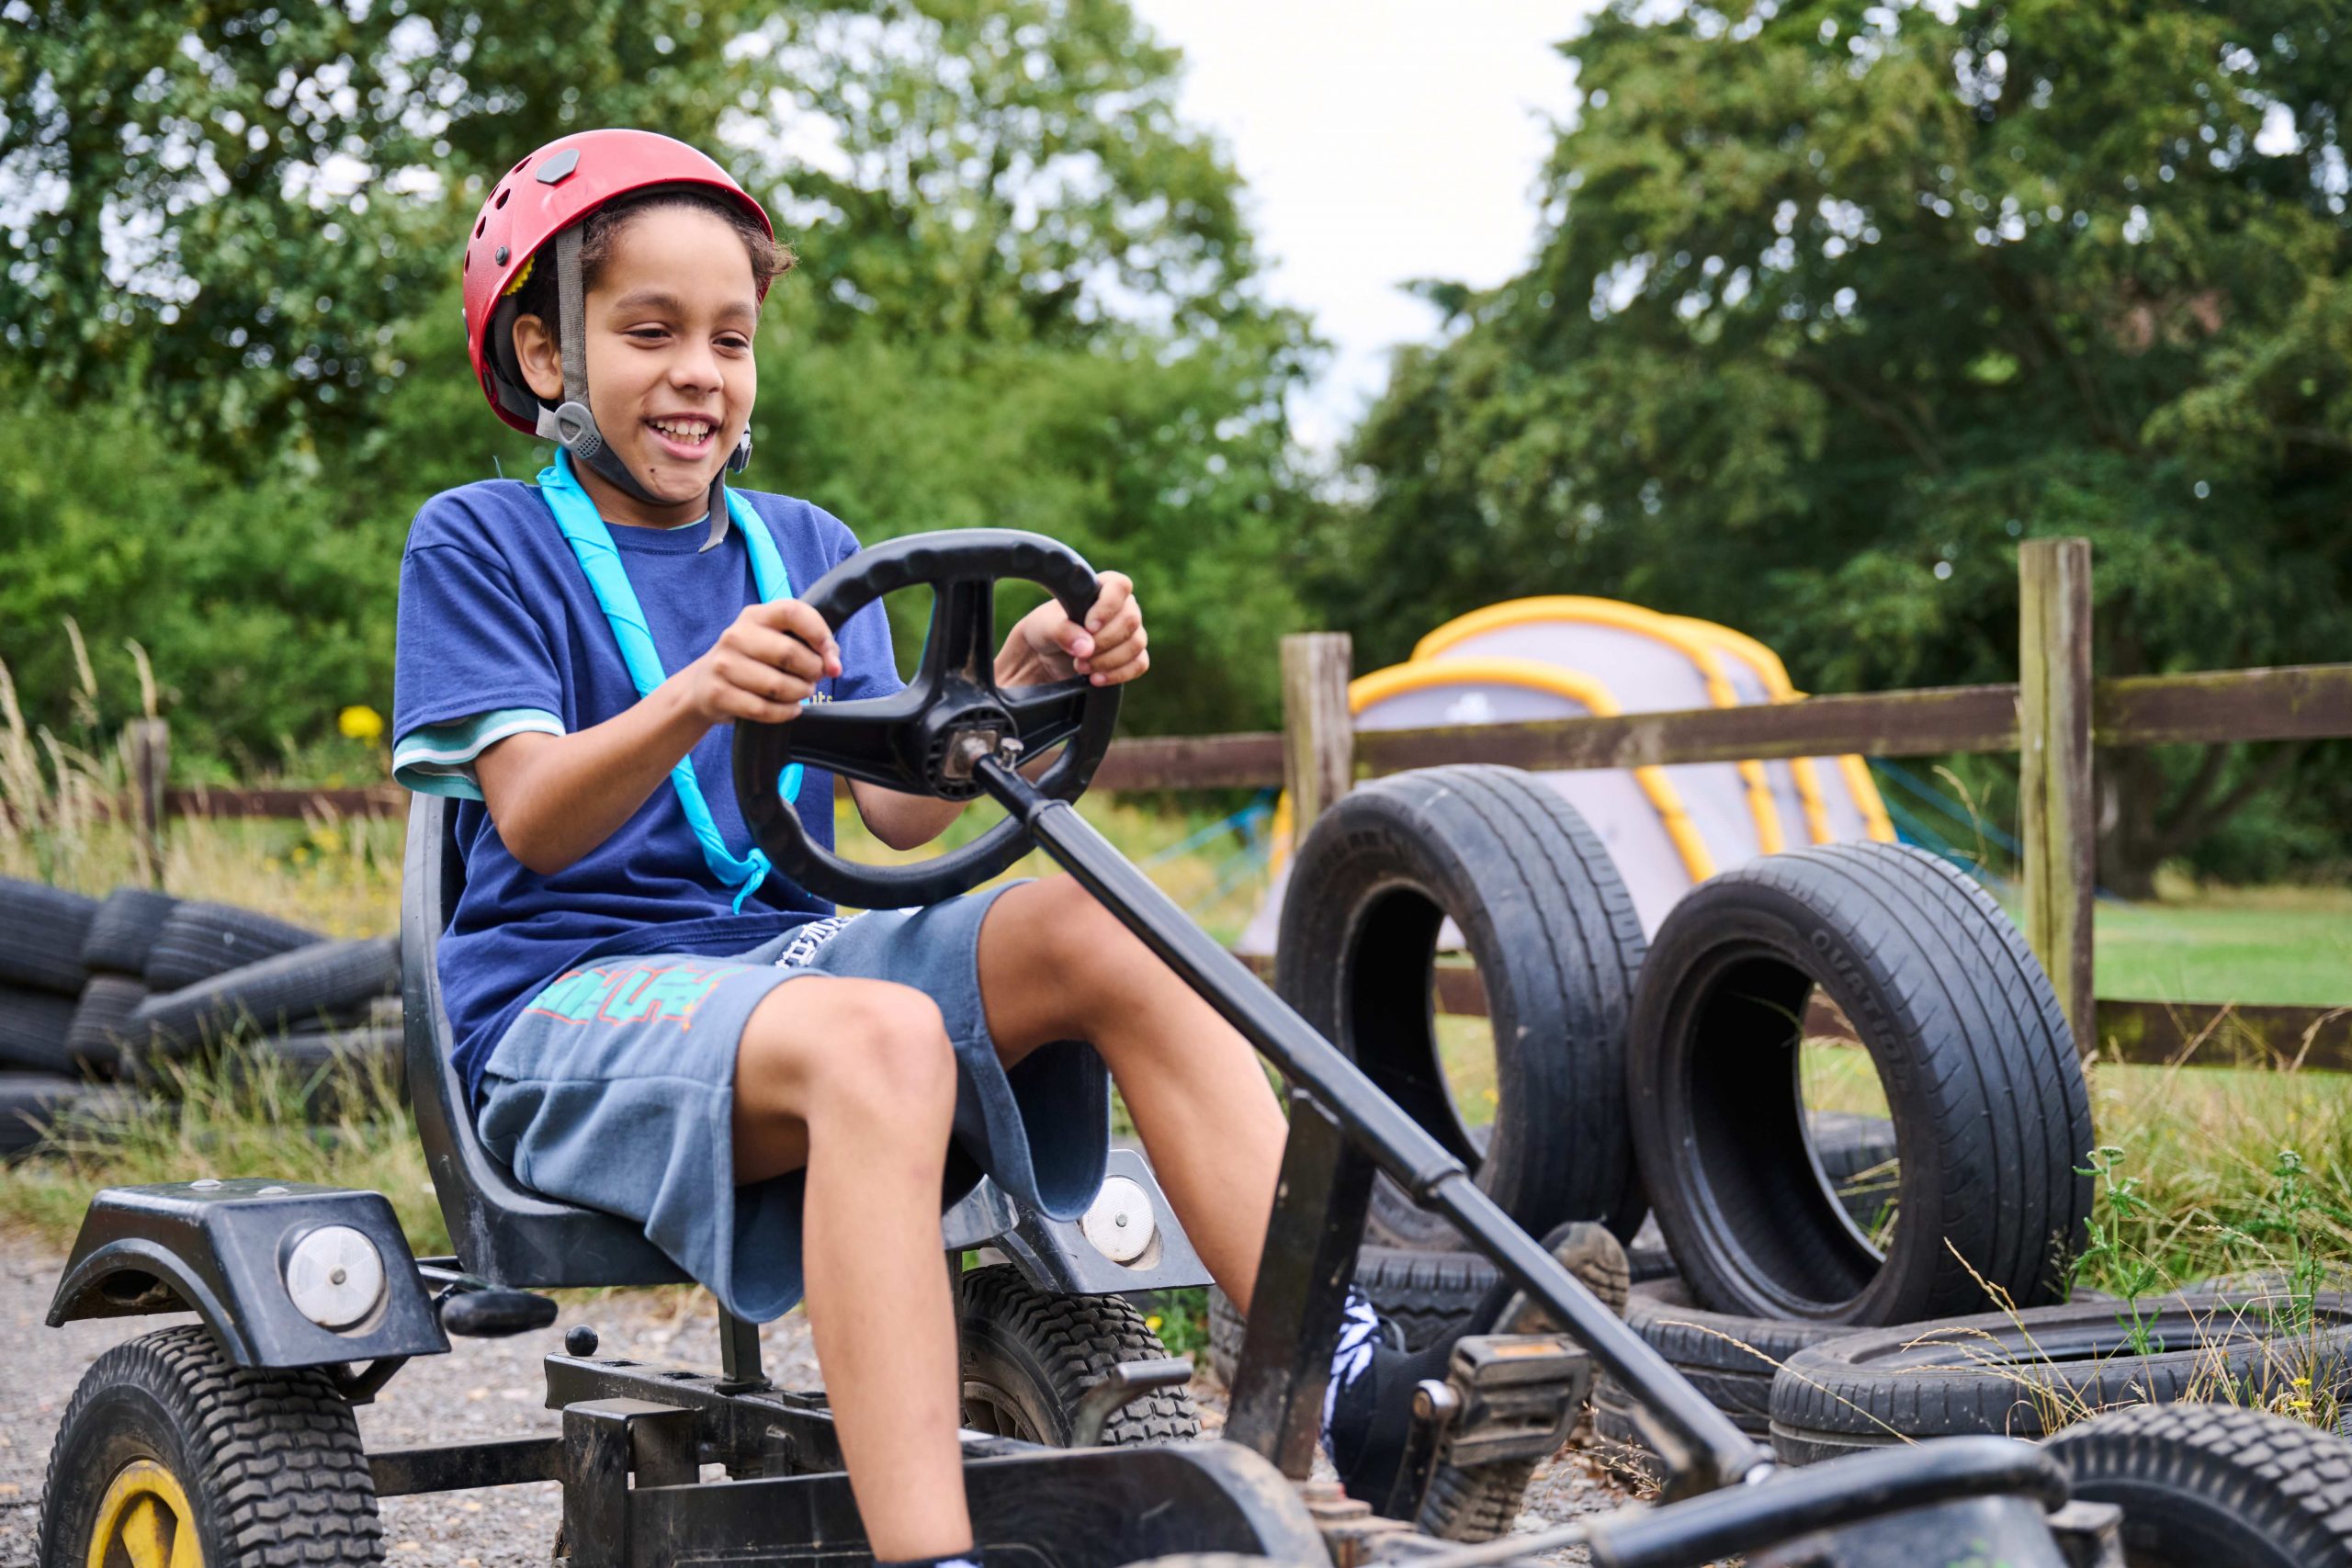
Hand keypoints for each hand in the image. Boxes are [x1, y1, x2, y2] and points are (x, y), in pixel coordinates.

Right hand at [678, 600, 841, 724]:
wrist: (703, 686)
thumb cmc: (752, 662)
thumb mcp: (773, 641)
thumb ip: (807, 644)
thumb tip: (834, 665)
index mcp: (755, 616)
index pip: (793, 611)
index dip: (819, 633)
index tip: (830, 655)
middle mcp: (736, 635)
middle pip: (789, 653)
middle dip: (813, 671)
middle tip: (815, 678)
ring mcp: (724, 665)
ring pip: (778, 685)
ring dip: (800, 693)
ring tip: (801, 692)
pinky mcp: (718, 693)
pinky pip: (763, 709)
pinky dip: (785, 713)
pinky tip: (790, 709)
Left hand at [1003, 571, 1148, 687]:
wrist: (1044, 656)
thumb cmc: (1046, 630)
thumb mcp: (1044, 626)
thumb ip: (1062, 631)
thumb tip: (1086, 647)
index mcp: (1101, 588)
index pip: (1120, 586)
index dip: (1108, 607)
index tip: (1089, 626)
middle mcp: (1121, 607)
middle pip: (1131, 620)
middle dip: (1104, 641)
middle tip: (1079, 654)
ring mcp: (1129, 632)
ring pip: (1136, 644)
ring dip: (1108, 660)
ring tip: (1081, 667)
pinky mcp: (1131, 656)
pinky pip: (1139, 664)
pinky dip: (1118, 674)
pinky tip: (1096, 679)